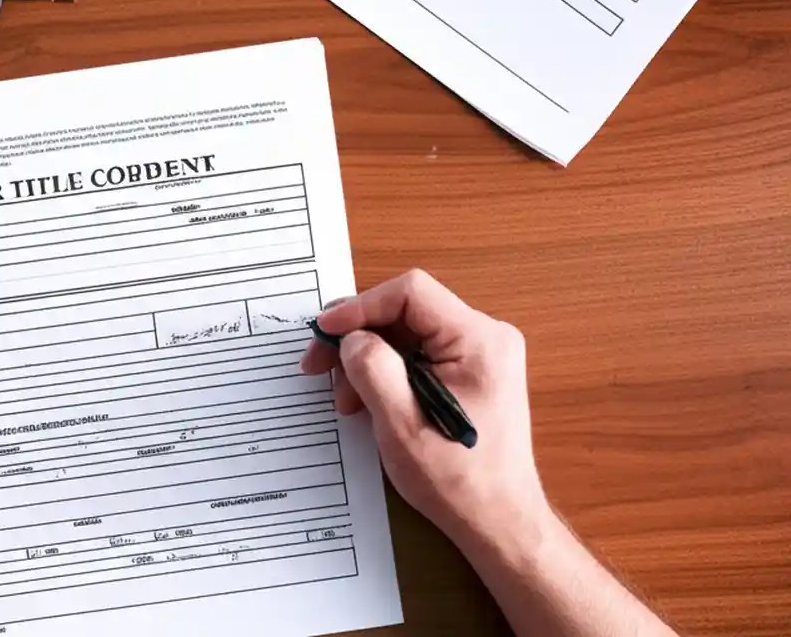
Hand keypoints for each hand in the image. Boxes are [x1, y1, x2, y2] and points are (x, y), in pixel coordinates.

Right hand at [301, 270, 546, 547]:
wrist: (498, 523)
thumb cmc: (457, 480)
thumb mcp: (401, 423)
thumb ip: (373, 369)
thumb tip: (351, 338)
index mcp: (479, 340)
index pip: (411, 293)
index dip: (360, 306)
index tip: (323, 332)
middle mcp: (485, 337)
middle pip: (406, 312)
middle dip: (357, 336)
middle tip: (318, 365)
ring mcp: (479, 356)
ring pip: (407, 335)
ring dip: (367, 359)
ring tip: (345, 399)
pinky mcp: (469, 375)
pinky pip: (418, 356)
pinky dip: (385, 373)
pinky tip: (365, 401)